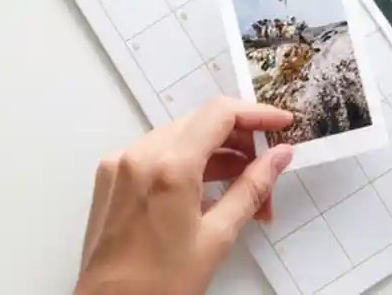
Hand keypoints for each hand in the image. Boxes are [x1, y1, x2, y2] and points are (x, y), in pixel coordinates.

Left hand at [76, 98, 294, 294]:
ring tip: (244, 190)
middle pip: (201, 122)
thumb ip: (252, 188)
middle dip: (240, 141)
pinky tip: (207, 193)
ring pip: (180, 137)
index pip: (220, 113)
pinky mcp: (110, 177)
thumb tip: (279, 156)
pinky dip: (187, 164)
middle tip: (266, 170)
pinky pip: (157, 154)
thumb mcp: (217, 237)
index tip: (281, 125)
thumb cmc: (160, 285)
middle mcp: (140, 156)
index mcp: (169, 167)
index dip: (257, 114)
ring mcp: (120, 164)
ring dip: (216, 155)